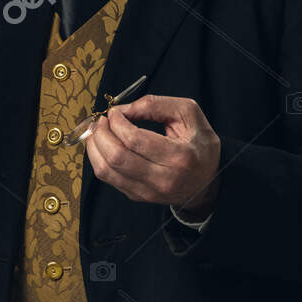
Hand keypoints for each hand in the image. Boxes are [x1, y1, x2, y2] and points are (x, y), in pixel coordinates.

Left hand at [80, 94, 221, 218]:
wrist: (207, 181)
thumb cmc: (198, 144)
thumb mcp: (188, 113)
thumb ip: (156, 104)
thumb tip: (123, 110)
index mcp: (180, 156)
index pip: (135, 140)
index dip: (117, 122)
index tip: (115, 112)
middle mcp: (164, 179)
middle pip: (117, 157)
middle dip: (101, 133)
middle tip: (102, 120)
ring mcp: (149, 191)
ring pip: (107, 171)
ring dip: (94, 147)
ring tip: (97, 131)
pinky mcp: (138, 197)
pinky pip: (108, 179)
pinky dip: (98, 159)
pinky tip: (102, 146)